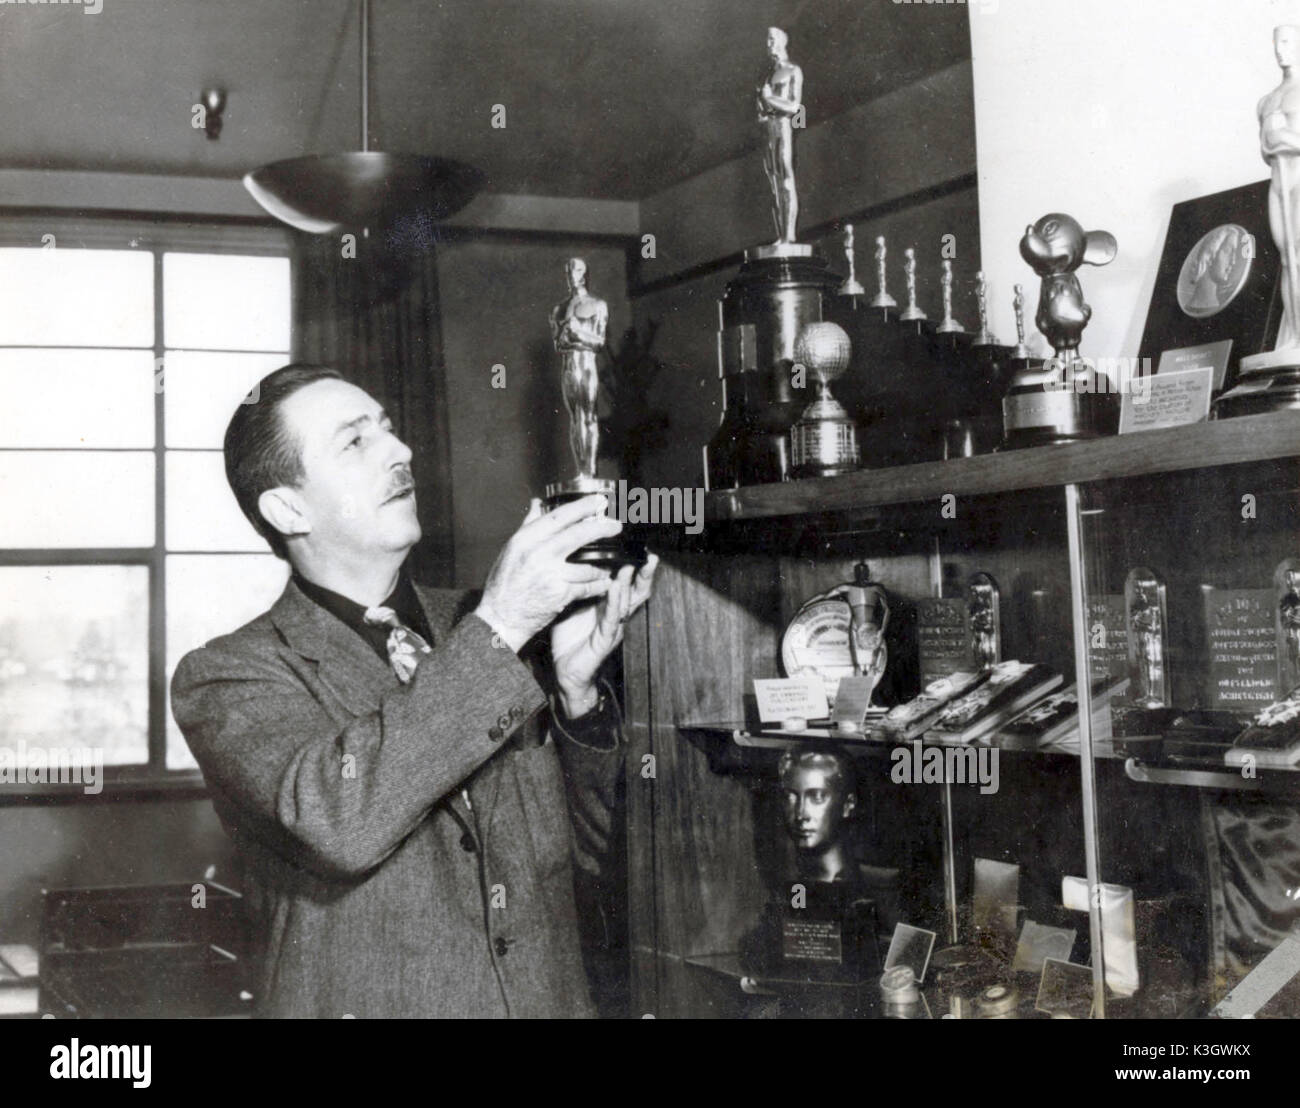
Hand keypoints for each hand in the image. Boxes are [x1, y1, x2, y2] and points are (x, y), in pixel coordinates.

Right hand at [475, 496, 622, 651]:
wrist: (500, 618)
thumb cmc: (504, 584)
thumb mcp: (511, 550)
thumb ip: (528, 525)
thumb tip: (538, 503)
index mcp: (525, 540)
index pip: (558, 517)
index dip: (582, 507)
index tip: (598, 501)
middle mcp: (538, 554)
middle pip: (578, 535)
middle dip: (602, 528)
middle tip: (616, 526)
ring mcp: (550, 575)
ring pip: (587, 565)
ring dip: (601, 566)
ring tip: (608, 565)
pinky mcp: (559, 595)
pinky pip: (586, 587)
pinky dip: (598, 585)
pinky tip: (604, 583)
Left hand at [552, 554, 657, 715]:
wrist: (564, 672)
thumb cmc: (569, 638)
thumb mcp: (571, 604)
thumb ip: (576, 584)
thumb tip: (569, 558)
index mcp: (608, 603)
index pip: (626, 581)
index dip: (634, 564)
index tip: (636, 545)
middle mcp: (615, 614)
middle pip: (636, 590)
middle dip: (645, 572)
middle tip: (649, 553)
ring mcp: (613, 627)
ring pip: (627, 602)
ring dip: (629, 583)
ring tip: (631, 564)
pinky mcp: (605, 639)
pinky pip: (612, 618)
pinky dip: (614, 602)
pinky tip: (615, 588)